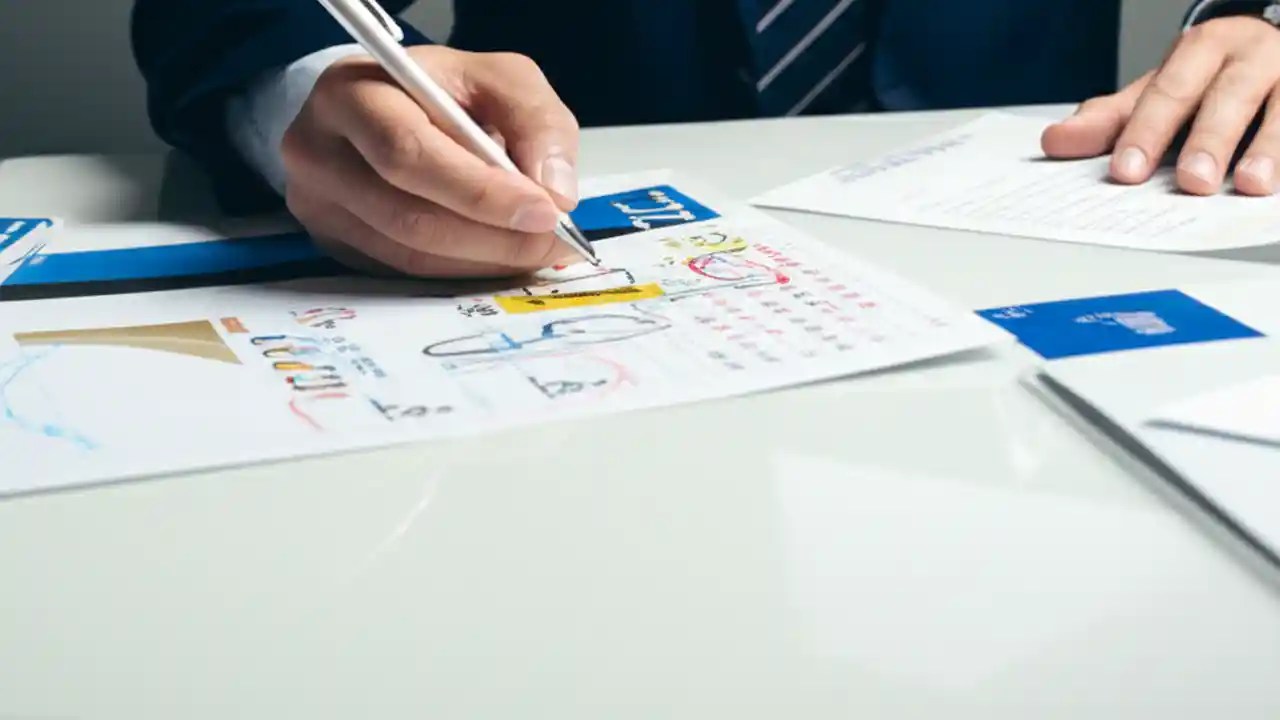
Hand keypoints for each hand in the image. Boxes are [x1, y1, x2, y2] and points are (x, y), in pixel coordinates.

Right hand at [281, 46, 580, 277]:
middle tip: (551, 242)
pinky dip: (463, 270)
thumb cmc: (440, 91)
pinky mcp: (334, 244)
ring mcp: (318, 206)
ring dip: (484, 261)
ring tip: (536, 249)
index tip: (545, 212)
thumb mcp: (497, 78)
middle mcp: (318, 152)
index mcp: (352, 94)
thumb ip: (535, 120)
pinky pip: (405, 273)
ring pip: (410, 256)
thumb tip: (556, 193)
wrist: (383, 110)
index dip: (481, 192)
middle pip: (409, 218)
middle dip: (493, 237)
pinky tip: (499, 256)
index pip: (410, 155)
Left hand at [1042, 15, 1279, 195]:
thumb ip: (1111, 120)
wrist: (1274, 48)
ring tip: (1251, 184)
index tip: (1126, 171)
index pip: (1168, 92)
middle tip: (1191, 181)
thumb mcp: (1159, 93)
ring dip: (1269, 147)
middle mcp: (1250, 57)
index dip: (1145, 132)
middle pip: (1228, 96)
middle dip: (1208, 138)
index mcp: (1202, 51)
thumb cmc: (1210, 80)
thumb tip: (1055, 142)